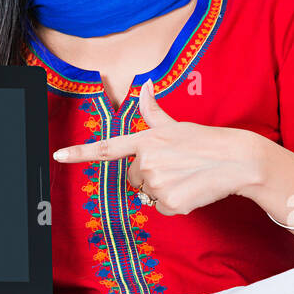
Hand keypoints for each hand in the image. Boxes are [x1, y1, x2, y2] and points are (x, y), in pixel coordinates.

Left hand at [52, 78, 267, 215]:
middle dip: (150, 176)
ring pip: (148, 195)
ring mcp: (156, 183)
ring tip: (186, 177)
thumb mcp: (176, 124)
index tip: (58, 155)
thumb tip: (146, 85)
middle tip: (175, 167)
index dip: (80, 153)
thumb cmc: (206, 140)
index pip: (106, 148)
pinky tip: (191, 190)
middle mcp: (146, 162)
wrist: (235, 160)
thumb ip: (153, 110)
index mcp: (145, 140)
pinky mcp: (169, 203)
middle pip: (133, 178)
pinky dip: (176, 204)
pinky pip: (162, 208)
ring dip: (164, 190)